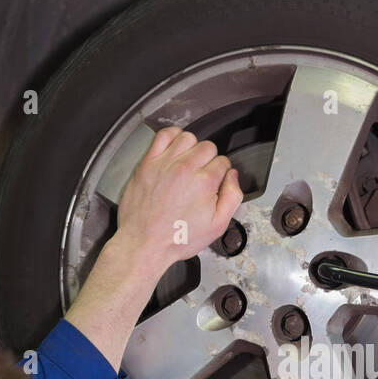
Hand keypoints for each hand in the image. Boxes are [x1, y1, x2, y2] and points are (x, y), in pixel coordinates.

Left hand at [114, 126, 243, 271]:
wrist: (144, 243)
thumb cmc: (177, 238)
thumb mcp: (217, 226)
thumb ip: (232, 197)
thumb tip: (233, 177)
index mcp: (204, 183)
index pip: (223, 162)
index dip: (222, 173)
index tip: (215, 182)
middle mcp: (185, 168)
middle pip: (208, 147)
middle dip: (209, 160)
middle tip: (202, 176)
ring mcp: (165, 163)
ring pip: (188, 137)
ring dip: (192, 148)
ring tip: (189, 163)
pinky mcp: (148, 162)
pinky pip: (164, 135)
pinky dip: (172, 137)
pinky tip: (174, 149)